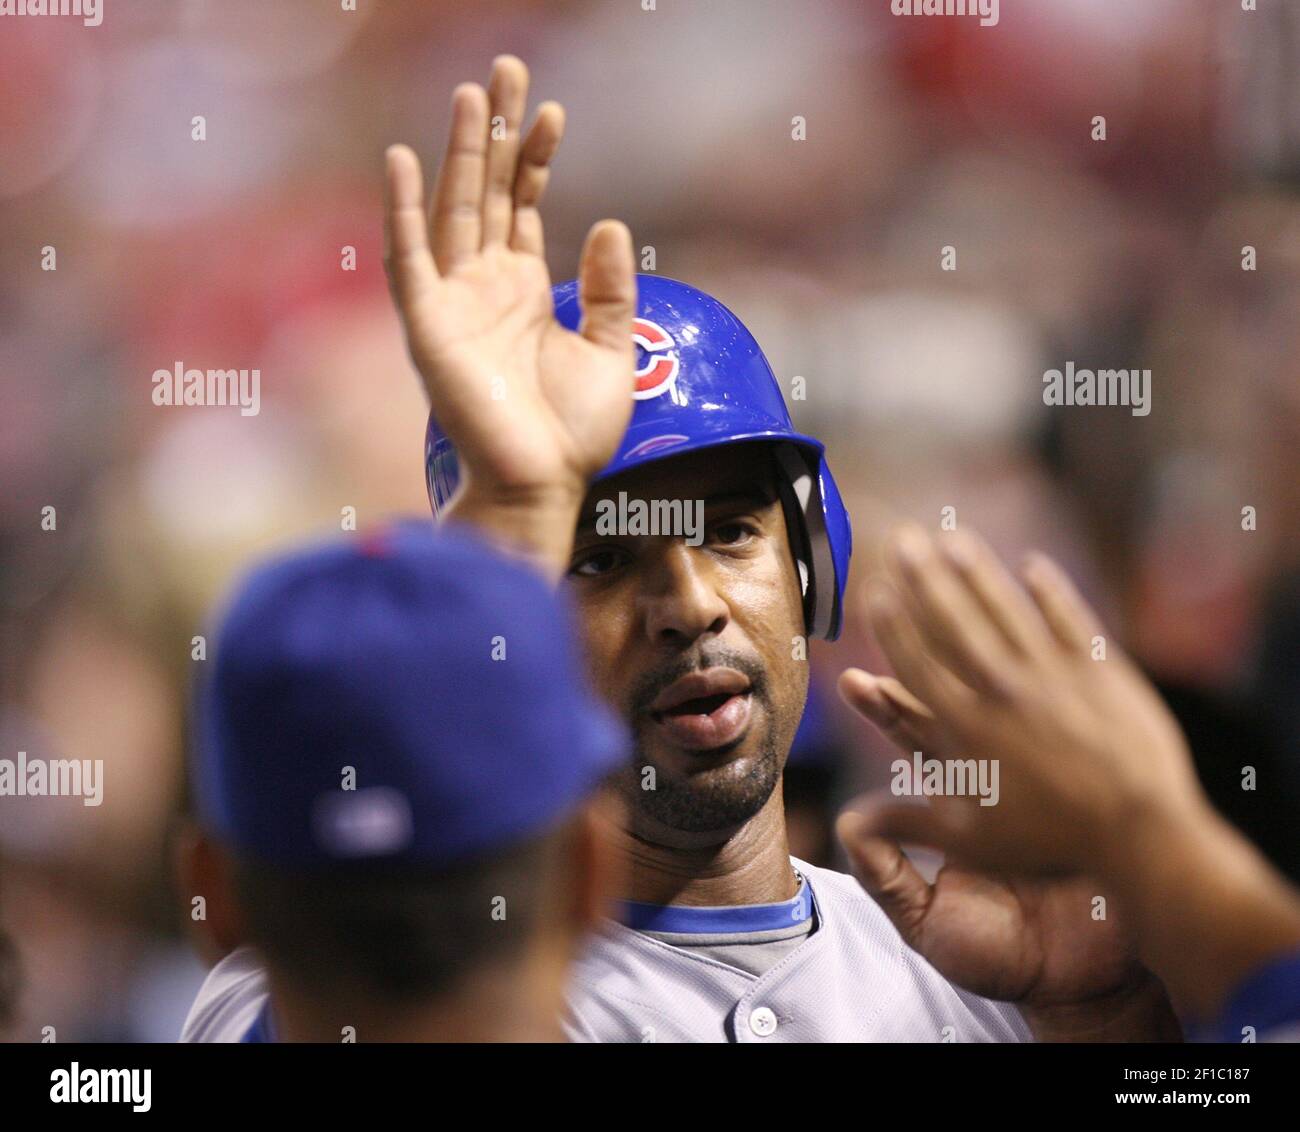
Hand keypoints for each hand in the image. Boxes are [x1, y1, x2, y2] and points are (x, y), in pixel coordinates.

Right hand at [383, 56, 635, 509]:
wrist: (544, 485)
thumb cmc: (572, 431)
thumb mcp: (611, 351)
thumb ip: (609, 290)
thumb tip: (610, 222)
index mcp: (522, 289)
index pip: (522, 205)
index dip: (534, 157)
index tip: (552, 110)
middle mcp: (483, 287)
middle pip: (485, 193)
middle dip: (494, 133)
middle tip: (504, 70)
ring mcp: (453, 303)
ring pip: (453, 212)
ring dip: (459, 154)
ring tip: (473, 93)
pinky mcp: (429, 328)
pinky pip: (409, 261)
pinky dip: (403, 213)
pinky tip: (403, 160)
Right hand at [834, 525, 1191, 1036]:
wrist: (1141, 832)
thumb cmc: (1052, 842)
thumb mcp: (972, 839)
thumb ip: (908, 823)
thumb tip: (847, 824)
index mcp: (968, 728)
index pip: (919, 666)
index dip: (894, 628)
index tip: (875, 594)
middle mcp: (1004, 691)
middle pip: (956, 623)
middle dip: (924, 578)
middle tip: (902, 540)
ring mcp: (1053, 675)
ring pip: (1006, 610)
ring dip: (977, 571)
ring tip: (952, 536)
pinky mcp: (1100, 670)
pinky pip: (1069, 619)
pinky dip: (1050, 590)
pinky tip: (1032, 563)